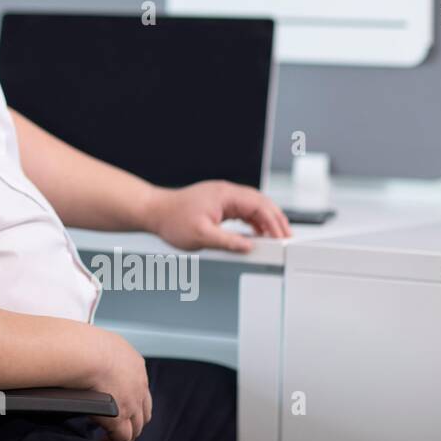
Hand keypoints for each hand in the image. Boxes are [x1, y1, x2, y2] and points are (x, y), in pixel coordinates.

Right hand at [87, 326, 150, 440]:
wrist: (84, 352)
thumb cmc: (83, 342)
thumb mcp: (100, 342)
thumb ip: (102, 352)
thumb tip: (87, 355)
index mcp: (134, 364)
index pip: (140, 388)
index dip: (132, 399)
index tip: (121, 402)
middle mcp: (138, 385)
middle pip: (144, 411)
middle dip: (134, 420)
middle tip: (121, 424)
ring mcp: (131, 403)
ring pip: (136, 427)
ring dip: (126, 433)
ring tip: (111, 437)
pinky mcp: (119, 417)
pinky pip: (122, 437)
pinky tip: (103, 439)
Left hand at [143, 180, 291, 251]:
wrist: (154, 211)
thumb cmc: (172, 219)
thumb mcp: (202, 236)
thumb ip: (228, 242)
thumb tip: (249, 247)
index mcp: (225, 195)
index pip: (259, 206)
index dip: (274, 223)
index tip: (282, 238)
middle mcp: (226, 192)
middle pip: (261, 203)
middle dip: (276, 220)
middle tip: (286, 239)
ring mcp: (222, 197)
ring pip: (253, 206)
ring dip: (266, 221)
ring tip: (275, 238)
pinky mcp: (218, 204)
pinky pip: (243, 210)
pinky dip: (253, 221)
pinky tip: (257, 234)